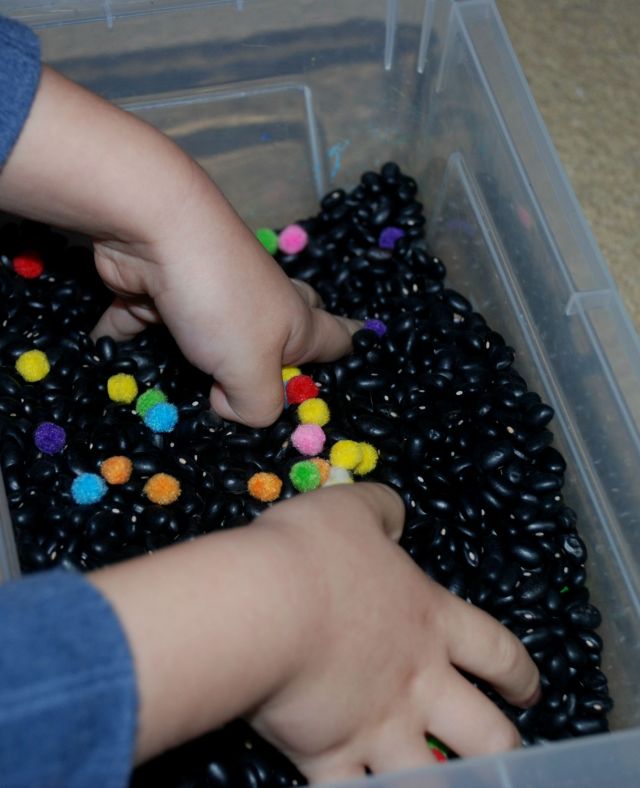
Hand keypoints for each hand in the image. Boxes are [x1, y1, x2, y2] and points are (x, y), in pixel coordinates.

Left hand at [90, 191, 357, 427]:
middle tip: (272, 388)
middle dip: (283, 358)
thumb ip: (256, 404)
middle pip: (283, 331)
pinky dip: (131, 348)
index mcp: (294, 323)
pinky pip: (147, 328)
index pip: (340, 339)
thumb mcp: (252, 369)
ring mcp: (209, 299)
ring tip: (190, 404)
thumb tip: (231, 408)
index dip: (349, 356)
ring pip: (212, 338)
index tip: (350, 378)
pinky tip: (116, 378)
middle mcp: (258, 308)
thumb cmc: (220, 301)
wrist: (152, 227)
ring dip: (202, 366)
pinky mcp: (159, 295)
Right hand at [250, 484, 539, 781]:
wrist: (264, 605)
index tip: (529, 690)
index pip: (495, 650)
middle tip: (503, 752)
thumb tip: (397, 518)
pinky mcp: (330, 757)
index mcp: (428, 622)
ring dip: (444, 785)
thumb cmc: (310, 552)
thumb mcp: (352, 510)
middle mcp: (416, 682)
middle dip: (502, 747)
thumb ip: (382, 510)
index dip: (519, 671)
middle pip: (486, 733)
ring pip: (432, 781)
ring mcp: (378, 727)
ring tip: (445, 784)